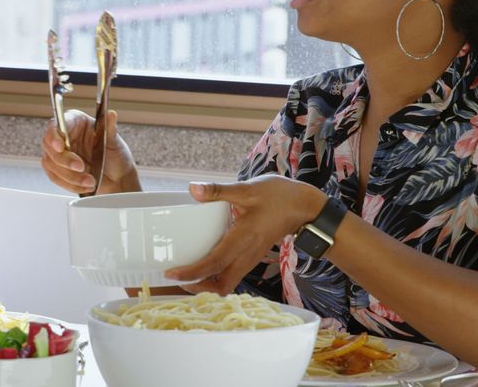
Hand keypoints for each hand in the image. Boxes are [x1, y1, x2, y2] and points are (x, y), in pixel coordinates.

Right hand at [41, 109, 137, 193]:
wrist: (117, 177)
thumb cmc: (115, 155)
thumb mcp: (115, 141)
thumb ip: (110, 129)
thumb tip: (111, 114)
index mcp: (75, 122)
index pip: (56, 125)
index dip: (54, 136)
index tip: (61, 146)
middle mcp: (64, 136)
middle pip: (50, 146)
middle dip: (65, 160)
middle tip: (81, 167)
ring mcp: (59, 154)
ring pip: (52, 165)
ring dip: (70, 176)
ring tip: (90, 181)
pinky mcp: (58, 170)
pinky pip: (56, 178)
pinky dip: (70, 184)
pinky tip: (84, 185)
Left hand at [164, 175, 327, 294]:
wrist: (306, 208)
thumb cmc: (279, 196)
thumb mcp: (247, 189)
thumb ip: (219, 191)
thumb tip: (192, 189)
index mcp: (242, 240)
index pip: (214, 264)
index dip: (192, 273)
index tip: (171, 274)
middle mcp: (246, 255)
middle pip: (220, 285)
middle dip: (197, 287)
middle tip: (177, 276)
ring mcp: (251, 259)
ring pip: (227, 283)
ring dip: (207, 284)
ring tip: (186, 273)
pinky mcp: (253, 257)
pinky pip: (232, 275)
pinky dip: (217, 276)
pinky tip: (205, 262)